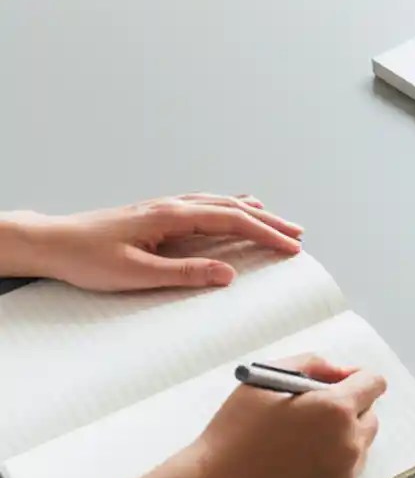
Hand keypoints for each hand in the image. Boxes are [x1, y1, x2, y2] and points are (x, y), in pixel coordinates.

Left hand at [0, 193, 302, 290]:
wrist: (53, 243)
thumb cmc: (87, 258)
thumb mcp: (136, 274)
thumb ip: (184, 273)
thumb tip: (227, 274)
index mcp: (171, 216)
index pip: (231, 222)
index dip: (266, 234)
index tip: (291, 247)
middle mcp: (172, 206)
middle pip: (233, 208)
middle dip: (270, 222)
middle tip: (298, 235)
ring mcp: (166, 207)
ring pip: (221, 203)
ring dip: (254, 214)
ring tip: (278, 222)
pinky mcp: (159, 214)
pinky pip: (206, 205)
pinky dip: (231, 208)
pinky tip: (236, 210)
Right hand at [111, 355, 385, 477]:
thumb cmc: (236, 430)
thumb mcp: (267, 378)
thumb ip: (312, 364)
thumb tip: (343, 371)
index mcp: (335, 409)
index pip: (374, 383)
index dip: (356, 377)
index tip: (336, 382)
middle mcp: (349, 441)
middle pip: (369, 412)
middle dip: (348, 405)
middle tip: (311, 410)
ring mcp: (345, 469)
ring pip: (362, 439)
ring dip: (344, 431)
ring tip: (304, 434)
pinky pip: (351, 464)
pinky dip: (336, 456)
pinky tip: (302, 456)